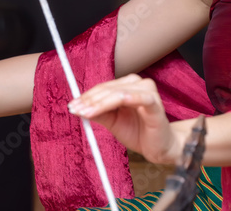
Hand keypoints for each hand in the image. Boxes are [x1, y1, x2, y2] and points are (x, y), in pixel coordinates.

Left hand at [67, 74, 181, 164]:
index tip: (72, 105)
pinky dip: (125, 99)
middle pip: (109, 89)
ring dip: (101, 102)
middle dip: (90, 100)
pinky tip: (110, 105)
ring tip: (86, 113)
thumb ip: (98, 113)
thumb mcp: (113, 122)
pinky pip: (139, 98)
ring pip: (119, 93)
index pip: (104, 87)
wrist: (158, 147)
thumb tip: (78, 108)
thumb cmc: (138, 132)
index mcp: (128, 85)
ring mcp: (148, 92)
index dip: (87, 96)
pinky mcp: (155, 103)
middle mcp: (139, 84)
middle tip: (75, 109)